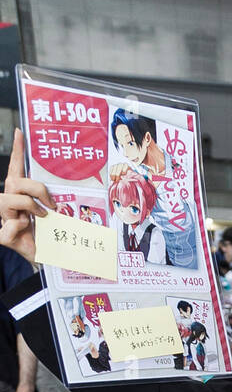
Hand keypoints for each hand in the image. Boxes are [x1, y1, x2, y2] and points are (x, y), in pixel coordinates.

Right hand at [0, 128, 54, 265]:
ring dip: (29, 206)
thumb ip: (55, 200)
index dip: (18, 150)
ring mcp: (4, 218)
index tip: (19, 132)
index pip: (17, 168)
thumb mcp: (55, 214)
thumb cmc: (50, 235)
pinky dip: (18, 229)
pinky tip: (24, 232)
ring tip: (41, 217)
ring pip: (8, 199)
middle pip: (14, 181)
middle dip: (36, 188)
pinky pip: (8, 227)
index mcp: (20, 194)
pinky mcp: (3, 236)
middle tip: (51, 204)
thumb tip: (65, 192)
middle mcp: (9, 202)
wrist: (46, 260)